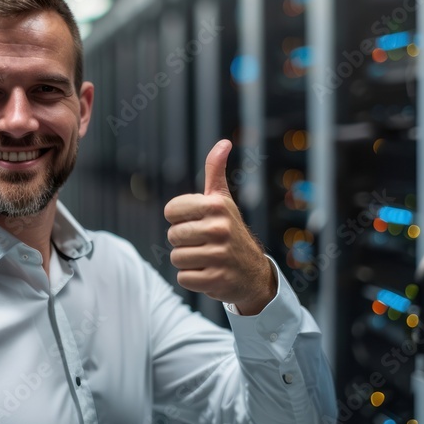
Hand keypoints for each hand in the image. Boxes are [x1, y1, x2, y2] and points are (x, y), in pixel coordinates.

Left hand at [164, 139, 275, 314]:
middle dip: (184, 241)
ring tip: (207, 258)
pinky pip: (183, 278)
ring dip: (188, 260)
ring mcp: (219, 255)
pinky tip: (209, 272)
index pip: (171, 211)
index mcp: (216, 206)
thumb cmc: (230, 231)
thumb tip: (223, 143)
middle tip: (204, 243)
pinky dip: (192, 278)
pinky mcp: (216, 280)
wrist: (253, 273)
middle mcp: (219, 229)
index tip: (197, 223)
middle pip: (172, 236)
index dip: (180, 218)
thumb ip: (215, 171)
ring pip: (176, 258)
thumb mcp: (223, 200)